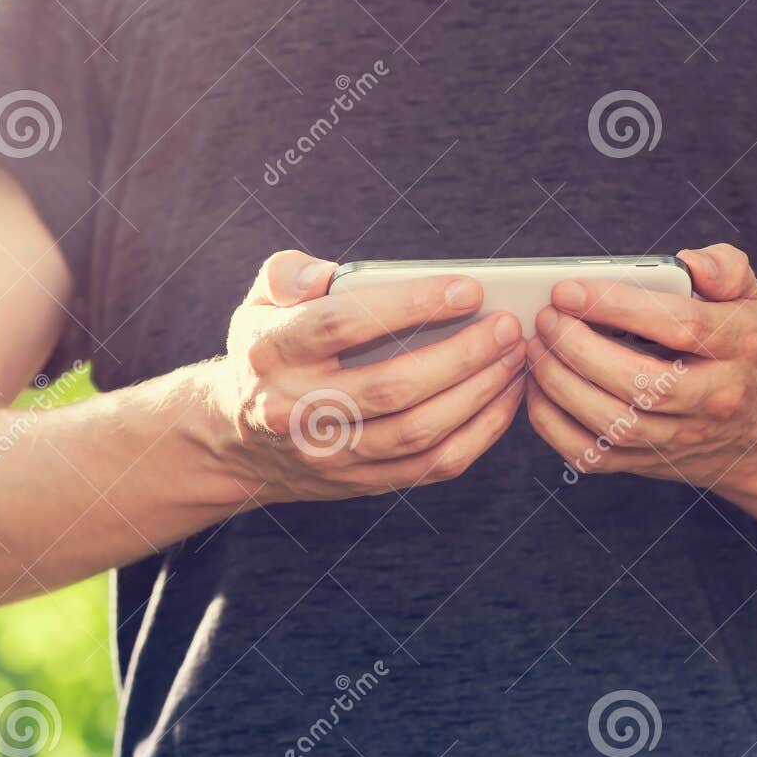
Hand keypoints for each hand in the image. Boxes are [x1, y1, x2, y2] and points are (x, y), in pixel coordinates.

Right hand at [205, 250, 525, 502]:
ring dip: (479, 394)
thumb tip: (330, 274)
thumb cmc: (268, 351)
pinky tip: (506, 397)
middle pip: (392, 386)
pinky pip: (432, 465)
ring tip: (517, 357)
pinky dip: (480, 432)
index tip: (468, 288)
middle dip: (462, 355)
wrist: (239, 440)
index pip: (342, 325)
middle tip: (508, 326)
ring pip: (419, 432)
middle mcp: (298, 409)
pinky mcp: (361, 482)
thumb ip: (288, 274)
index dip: (410, 305)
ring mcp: (331, 455)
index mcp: (273, 353)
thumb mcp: (258, 302)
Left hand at [524, 244, 756, 486]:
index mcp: (740, 347)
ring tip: (535, 346)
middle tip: (546, 317)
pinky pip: (592, 453)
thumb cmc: (737, 345)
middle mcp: (715, 398)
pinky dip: (553, 424)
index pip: (680, 326)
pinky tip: (538, 387)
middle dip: (579, 348)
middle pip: (642, 382)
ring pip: (614, 422)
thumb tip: (689, 262)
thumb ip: (724, 266)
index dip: (618, 306)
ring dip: (561, 384)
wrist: (755, 426)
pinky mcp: (647, 464)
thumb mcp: (749, 296)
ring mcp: (680, 438)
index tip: (567, 289)